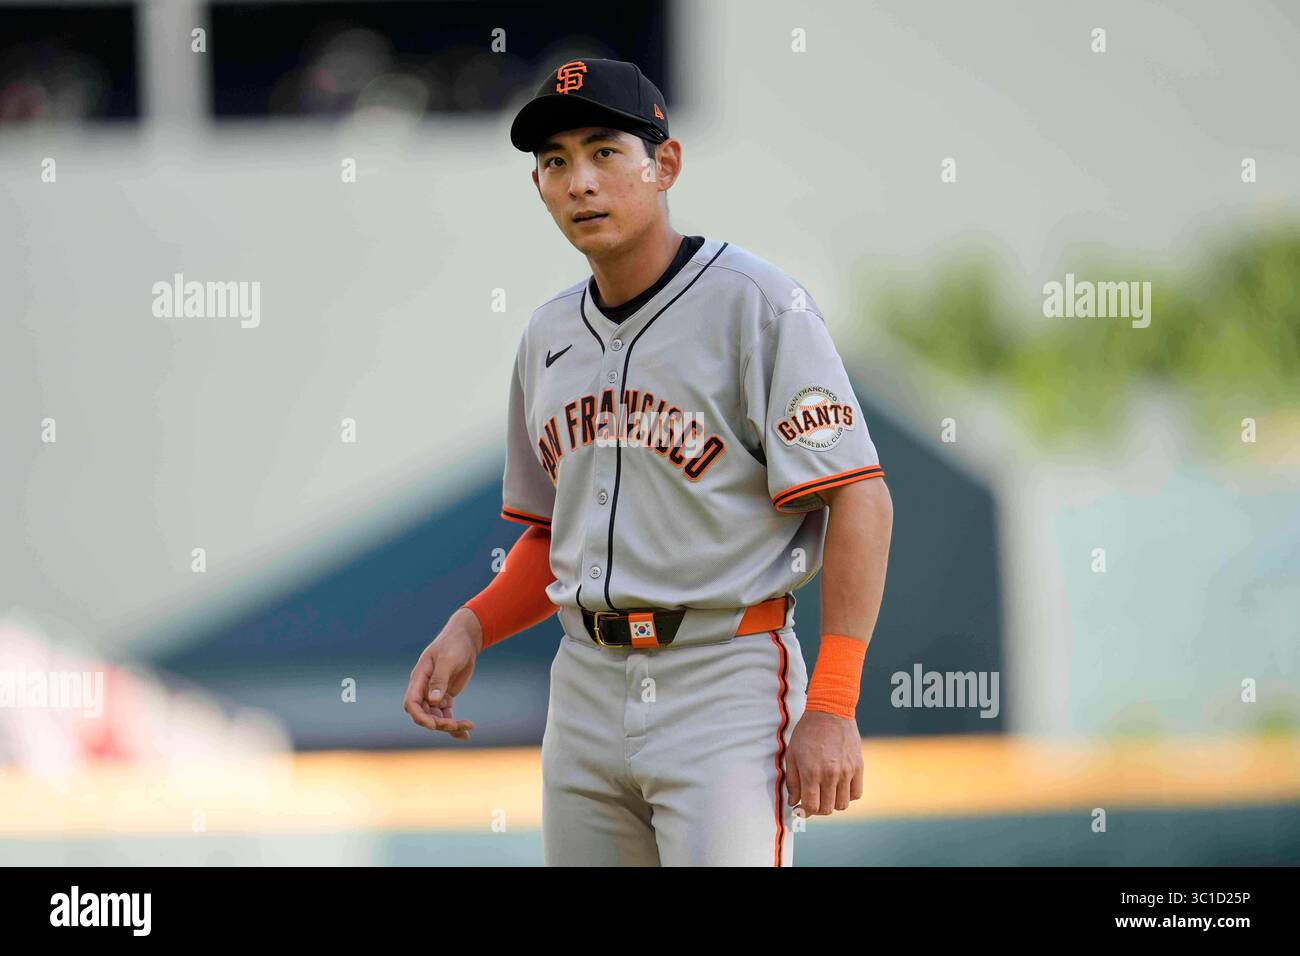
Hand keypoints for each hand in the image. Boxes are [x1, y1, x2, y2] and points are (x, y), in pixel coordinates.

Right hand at [403, 607, 483, 740]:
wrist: (466, 639)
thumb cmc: (453, 645)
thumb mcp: (447, 660)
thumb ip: (439, 679)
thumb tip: (433, 701)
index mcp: (419, 678)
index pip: (411, 703)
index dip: (419, 716)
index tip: (433, 725)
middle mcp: (424, 688)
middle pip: (424, 714)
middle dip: (438, 723)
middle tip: (455, 725)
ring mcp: (434, 694)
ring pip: (436, 717)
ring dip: (449, 725)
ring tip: (467, 727)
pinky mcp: (446, 696)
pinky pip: (447, 714)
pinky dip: (455, 724)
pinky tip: (466, 734)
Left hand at [784, 710, 862, 815]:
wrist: (830, 712)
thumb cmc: (807, 732)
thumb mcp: (792, 755)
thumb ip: (792, 781)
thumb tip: (794, 802)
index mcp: (811, 772)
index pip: (812, 806)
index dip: (805, 811)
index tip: (802, 807)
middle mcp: (830, 775)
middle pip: (827, 809)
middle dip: (818, 809)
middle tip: (814, 800)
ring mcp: (846, 772)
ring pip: (842, 804)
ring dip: (833, 803)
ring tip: (827, 792)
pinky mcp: (858, 767)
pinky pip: (856, 793)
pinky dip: (848, 795)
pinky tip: (840, 786)